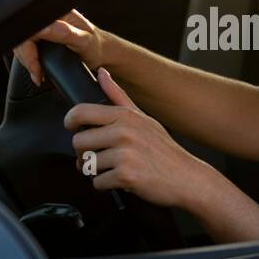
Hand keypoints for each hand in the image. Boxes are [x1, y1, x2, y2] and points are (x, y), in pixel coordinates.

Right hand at [13, 9, 104, 85]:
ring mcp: (44, 27)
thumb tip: (43, 29)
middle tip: (37, 73)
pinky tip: (37, 69)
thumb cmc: (96, 46)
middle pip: (22, 35)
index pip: (30, 26)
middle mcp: (49, 17)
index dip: (27, 47)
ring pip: (22, 42)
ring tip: (38, 74)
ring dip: (27, 61)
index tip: (35, 65)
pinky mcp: (42, 36)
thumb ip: (64, 33)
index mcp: (57, 12)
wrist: (101, 53)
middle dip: (26, 57)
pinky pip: (27, 47)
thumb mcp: (84, 41)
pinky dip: (29, 60)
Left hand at [64, 67, 210, 209]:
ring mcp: (124, 154)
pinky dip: (106, 185)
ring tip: (114, 168)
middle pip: (78, 142)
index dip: (70, 121)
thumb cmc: (165, 150)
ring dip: (96, 171)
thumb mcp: (143, 118)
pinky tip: (121, 179)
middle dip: (84, 154)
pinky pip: (97, 183)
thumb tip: (102, 74)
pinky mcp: (125, 176)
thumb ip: (118, 96)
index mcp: (125, 116)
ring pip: (86, 165)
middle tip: (99, 156)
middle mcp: (124, 132)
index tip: (73, 128)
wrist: (187, 178)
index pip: (81, 112)